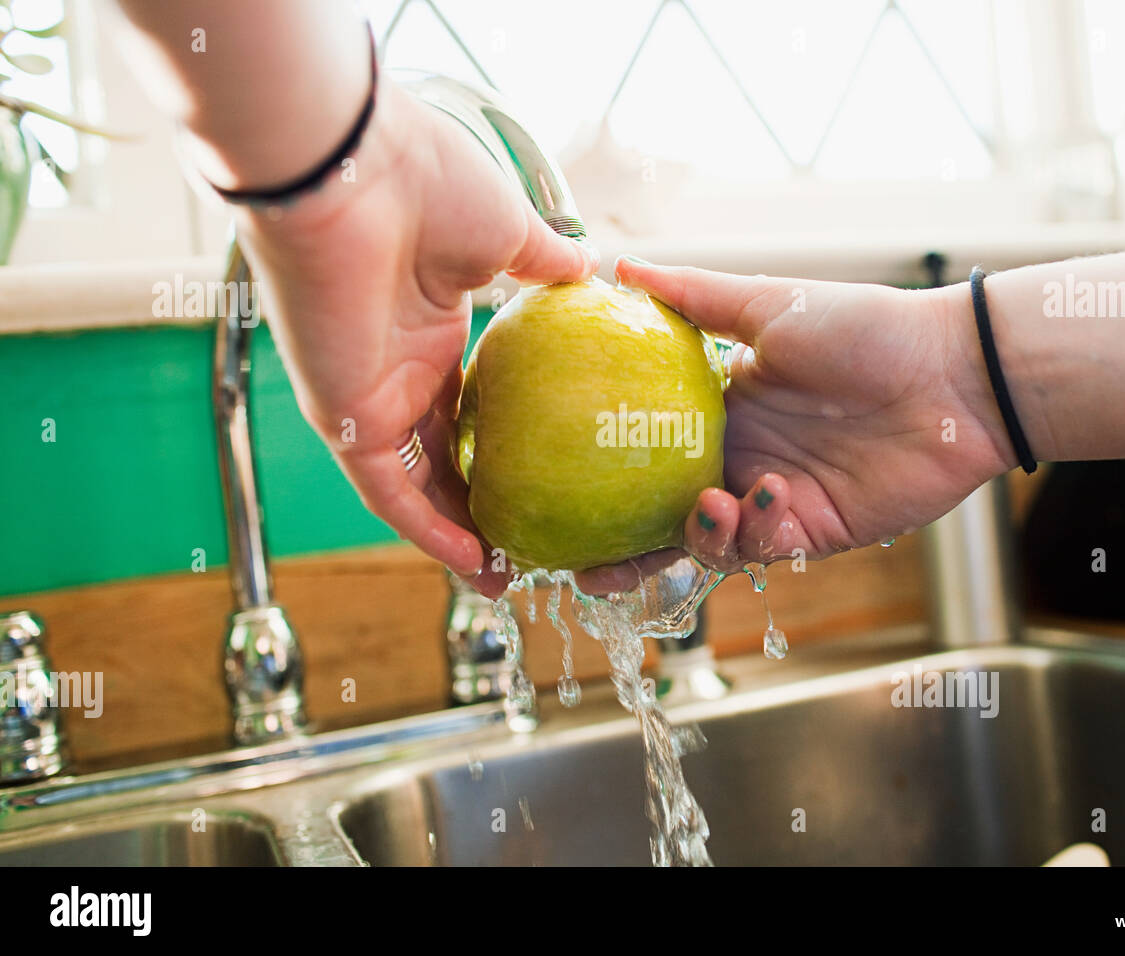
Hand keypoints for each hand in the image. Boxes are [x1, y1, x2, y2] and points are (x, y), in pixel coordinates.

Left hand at [230, 78, 597, 595]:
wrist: (354, 167)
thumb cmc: (425, 182)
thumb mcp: (509, 232)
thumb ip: (547, 264)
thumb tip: (594, 272)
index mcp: (427, 330)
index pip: (465, 407)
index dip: (503, 445)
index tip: (546, 473)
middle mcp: (394, 371)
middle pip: (439, 458)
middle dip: (480, 506)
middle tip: (528, 541)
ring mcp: (367, 397)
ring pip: (411, 488)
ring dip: (453, 536)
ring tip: (504, 577)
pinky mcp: (343, 416)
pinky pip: (386, 492)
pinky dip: (428, 531)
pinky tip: (474, 562)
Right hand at [577, 257, 1012, 591]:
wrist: (952, 374)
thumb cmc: (866, 328)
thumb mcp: (770, 305)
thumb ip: (692, 296)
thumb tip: (616, 265)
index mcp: (718, 409)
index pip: (643, 451)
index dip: (602, 476)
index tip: (558, 486)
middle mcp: (736, 458)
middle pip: (662, 514)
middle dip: (624, 548)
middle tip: (587, 565)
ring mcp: (771, 500)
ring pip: (708, 543)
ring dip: (696, 535)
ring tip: (707, 508)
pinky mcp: (813, 533)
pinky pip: (764, 548)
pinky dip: (757, 530)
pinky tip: (774, 495)